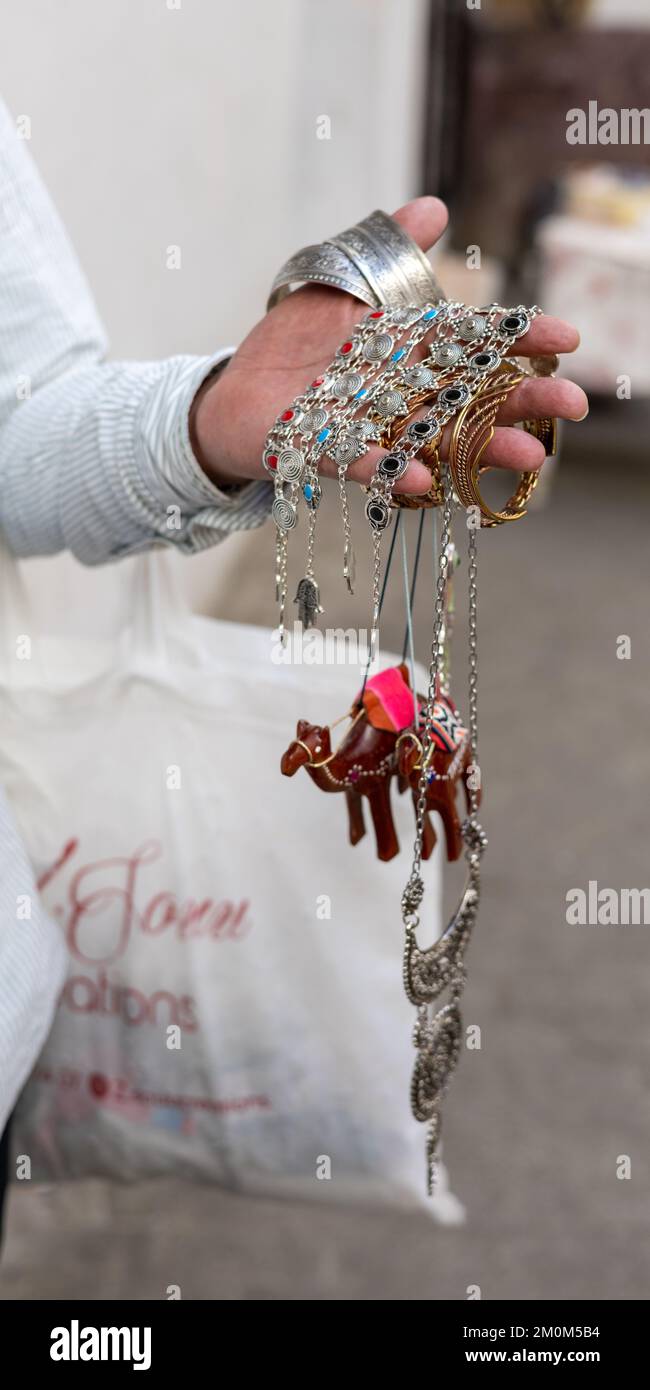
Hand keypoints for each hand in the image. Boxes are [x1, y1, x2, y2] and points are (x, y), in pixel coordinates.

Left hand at [192, 196, 587, 493]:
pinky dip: (393, 471)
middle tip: (572, 407)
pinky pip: (366, 464)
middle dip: (525, 403)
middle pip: (475, 398)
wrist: (236, 390)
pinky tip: (425, 481)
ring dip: (483, 448)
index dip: (521, 340)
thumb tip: (437, 207)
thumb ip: (392, 253)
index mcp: (413, 350)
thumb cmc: (297, 342)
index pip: (477, 343)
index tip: (566, 339)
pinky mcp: (330, 450)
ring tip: (529, 455)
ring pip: (438, 439)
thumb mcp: (345, 283)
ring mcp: (375, 426)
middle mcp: (405, 394)